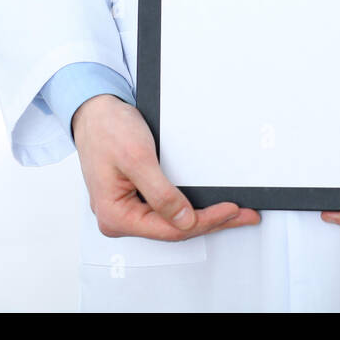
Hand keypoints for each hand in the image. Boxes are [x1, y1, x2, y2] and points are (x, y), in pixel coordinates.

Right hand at [71, 94, 259, 240]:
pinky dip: (190, 206)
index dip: (204, 221)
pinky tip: (208, 204)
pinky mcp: (137, 197)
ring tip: (233, 212)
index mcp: (116, 216)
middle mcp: (120, 218)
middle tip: (243, 215)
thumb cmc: (107, 130)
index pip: (170, 229)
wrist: (96, 111)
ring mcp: (129, 208)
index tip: (230, 210)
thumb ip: (161, 193)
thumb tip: (183, 219)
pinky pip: (167, 209)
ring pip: (173, 221)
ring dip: (203, 216)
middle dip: (211, 222)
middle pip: (174, 229)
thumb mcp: (138, 158)